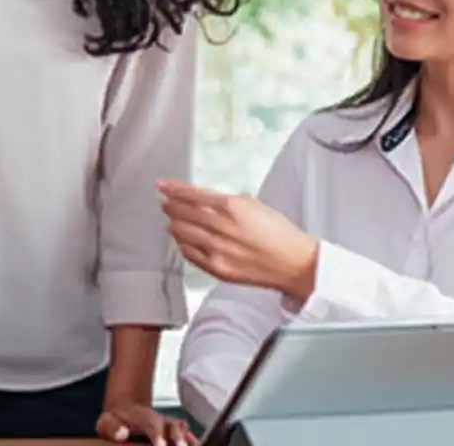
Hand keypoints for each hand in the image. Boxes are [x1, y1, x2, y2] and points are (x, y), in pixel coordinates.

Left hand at [96, 402, 196, 445]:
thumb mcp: (106, 423)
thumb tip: (122, 434)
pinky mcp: (175, 432)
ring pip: (182, 429)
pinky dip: (192, 440)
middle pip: (173, 426)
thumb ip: (113, 428)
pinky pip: (187, 435)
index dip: (158, 435)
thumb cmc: (115, 422)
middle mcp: (159, 419)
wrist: (126, 412)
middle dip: (178, 439)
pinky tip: (195, 444)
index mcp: (142, 417)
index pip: (152, 424)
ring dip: (187, 439)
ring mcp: (168, 425)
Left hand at [157, 179, 318, 299]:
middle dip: (170, 206)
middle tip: (163, 201)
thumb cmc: (279, 232)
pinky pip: (191, 254)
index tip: (161, 185)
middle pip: (184, 214)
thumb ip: (228, 203)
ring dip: (174, 224)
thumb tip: (204, 202)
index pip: (193, 195)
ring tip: (170, 219)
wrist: (293, 263)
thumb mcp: (255, 205)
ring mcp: (217, 250)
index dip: (174, 189)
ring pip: (183, 234)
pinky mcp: (218, 269)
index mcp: (232, 207)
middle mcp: (221, 228)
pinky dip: (183, 245)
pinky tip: (181, 239)